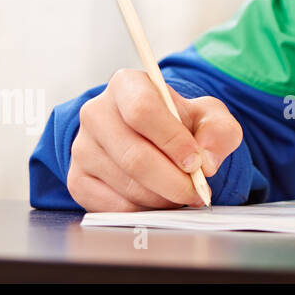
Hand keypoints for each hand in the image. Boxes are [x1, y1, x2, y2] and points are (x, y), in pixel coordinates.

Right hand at [67, 68, 243, 211]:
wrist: (157, 138)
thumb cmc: (183, 123)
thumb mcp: (210, 117)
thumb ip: (218, 132)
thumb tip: (206, 162)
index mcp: (127, 85)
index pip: (143, 110)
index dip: (172, 141)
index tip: (196, 163)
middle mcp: (96, 113)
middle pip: (133, 155)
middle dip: (172, 181)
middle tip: (197, 193)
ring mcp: (82, 148)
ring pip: (124, 183)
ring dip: (161, 198)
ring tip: (182, 195)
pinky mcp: (77, 179)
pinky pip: (110, 205)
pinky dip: (142, 210)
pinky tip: (159, 201)